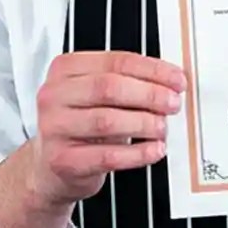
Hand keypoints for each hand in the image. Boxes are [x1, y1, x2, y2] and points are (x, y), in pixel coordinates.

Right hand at [28, 50, 185, 209]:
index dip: (152, 70)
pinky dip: (137, 153)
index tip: (177, 80)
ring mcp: (55, 127)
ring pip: (107, 120)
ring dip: (144, 123)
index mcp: (65, 69)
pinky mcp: (62, 160)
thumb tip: (171, 83)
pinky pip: (107, 156)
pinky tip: (154, 150)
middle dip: (149, 94)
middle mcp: (54, 95)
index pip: (115, 61)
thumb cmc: (81, 125)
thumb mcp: (96, 96)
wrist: (51, 166)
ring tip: (162, 127)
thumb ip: (127, 83)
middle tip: (173, 103)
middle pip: (109, 87)